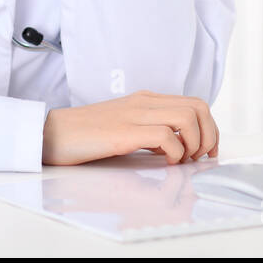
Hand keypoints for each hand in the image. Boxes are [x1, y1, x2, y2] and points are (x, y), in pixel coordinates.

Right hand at [41, 90, 220, 165]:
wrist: (52, 133)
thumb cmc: (85, 136)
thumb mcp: (124, 127)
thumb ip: (149, 131)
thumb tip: (174, 148)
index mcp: (146, 100)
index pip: (194, 103)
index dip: (209, 128)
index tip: (206, 151)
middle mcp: (144, 102)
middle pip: (198, 107)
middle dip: (209, 136)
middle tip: (200, 158)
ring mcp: (135, 114)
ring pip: (187, 118)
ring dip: (194, 143)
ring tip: (184, 161)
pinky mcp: (125, 132)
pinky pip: (166, 136)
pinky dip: (175, 152)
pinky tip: (165, 163)